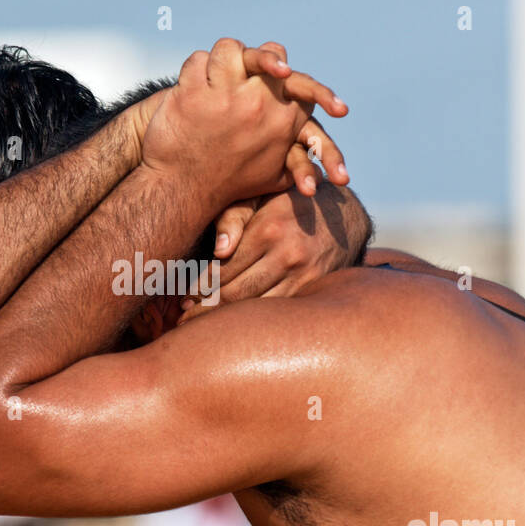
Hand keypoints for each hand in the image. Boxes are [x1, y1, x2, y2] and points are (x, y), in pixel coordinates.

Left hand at [141, 38, 347, 208]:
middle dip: (262, 58)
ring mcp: (226, 96)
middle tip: (252, 63)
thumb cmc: (231, 185)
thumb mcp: (274, 177)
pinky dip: (195, 69)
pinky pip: (198, 61)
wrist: (183, 191)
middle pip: (269, 54)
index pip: (299, 81)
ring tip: (221, 67)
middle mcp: (260, 102)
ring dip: (225, 57)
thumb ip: (296, 162)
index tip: (285, 73)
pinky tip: (194, 81)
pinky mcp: (193, 93)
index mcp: (285, 120)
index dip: (292, 75)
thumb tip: (318, 170)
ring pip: (231, 49)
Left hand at [177, 183, 364, 324]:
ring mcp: (303, 275)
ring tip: (202, 328)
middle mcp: (287, 254)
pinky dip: (254, 321)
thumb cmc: (288, 203)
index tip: (181, 300)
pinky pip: (277, 311)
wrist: (343, 214)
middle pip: (235, 293)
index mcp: (268, 229)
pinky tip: (235, 327)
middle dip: (205, 310)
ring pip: (255, 308)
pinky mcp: (314, 289)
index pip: (223, 269)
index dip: (198, 288)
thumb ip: (233, 218)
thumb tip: (219, 251)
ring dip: (226, 321)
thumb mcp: (260, 197)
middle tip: (183, 319)